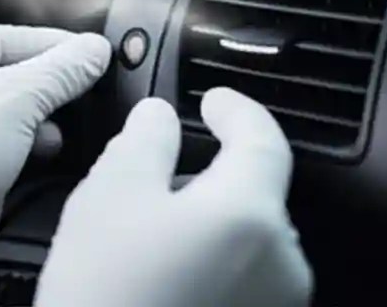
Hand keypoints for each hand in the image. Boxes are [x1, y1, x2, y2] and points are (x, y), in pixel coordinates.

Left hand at [0, 25, 111, 303]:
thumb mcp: (17, 99)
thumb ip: (60, 72)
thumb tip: (95, 49)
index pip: (4, 37)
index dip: (47, 41)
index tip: (86, 51)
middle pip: (8, 74)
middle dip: (47, 81)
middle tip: (82, 85)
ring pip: (9, 111)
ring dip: (41, 115)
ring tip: (65, 124)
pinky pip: (6, 144)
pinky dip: (30, 143)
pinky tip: (49, 150)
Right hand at [35, 89, 312, 306]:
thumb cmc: (106, 299)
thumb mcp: (110, 197)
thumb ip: (144, 140)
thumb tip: (160, 116)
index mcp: (250, 212)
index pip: (263, 137)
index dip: (236, 109)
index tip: (216, 100)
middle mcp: (281, 261)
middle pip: (254, 193)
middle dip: (210, 177)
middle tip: (155, 181)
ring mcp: (277, 305)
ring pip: (247, 241)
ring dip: (208, 227)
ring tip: (147, 244)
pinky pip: (244, 284)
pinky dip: (211, 268)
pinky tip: (161, 282)